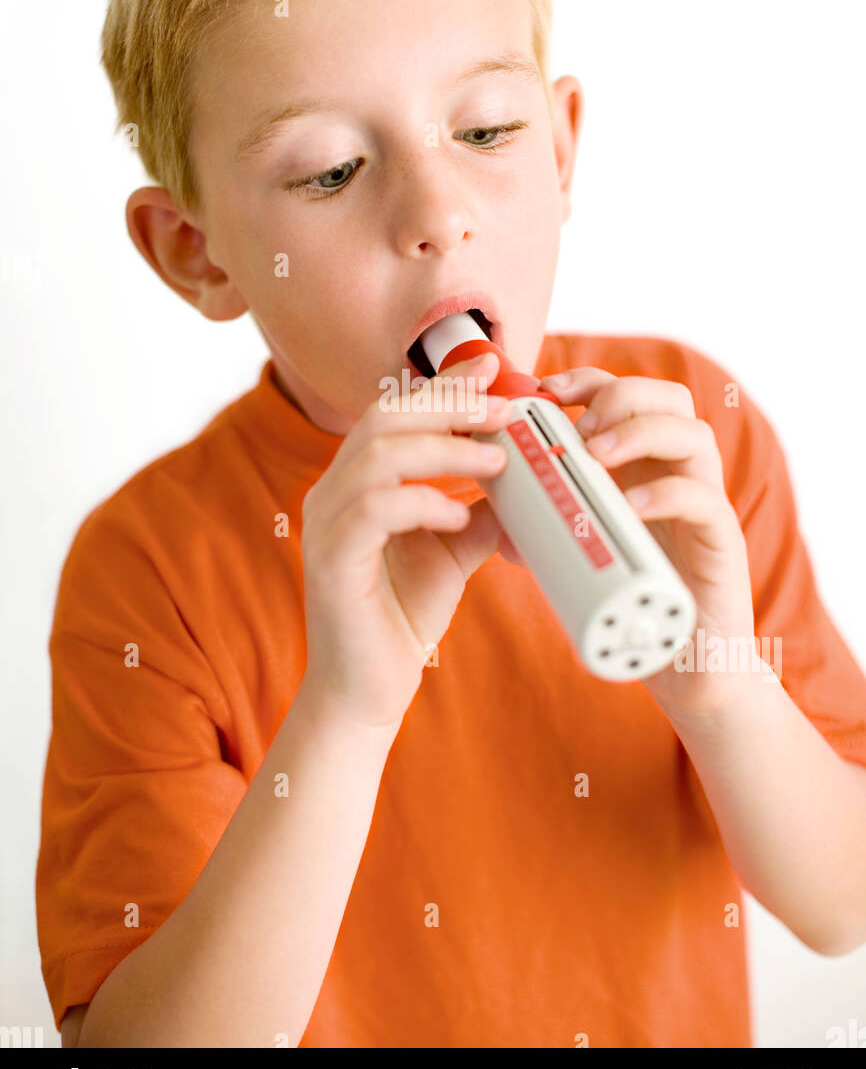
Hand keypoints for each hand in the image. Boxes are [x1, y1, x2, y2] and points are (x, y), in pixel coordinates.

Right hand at [300, 352, 512, 731]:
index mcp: (357, 480)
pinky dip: (422, 501)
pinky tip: (458, 514)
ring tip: (495, 460)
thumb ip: (480, 512)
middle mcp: (333, 491)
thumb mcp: (452, 552)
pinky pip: (374, 509)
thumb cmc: (401, 617)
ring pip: (379, 453)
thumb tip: (527, 482)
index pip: (396, 411)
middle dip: (449, 404)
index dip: (445, 390)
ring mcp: (326, 522)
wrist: (366, 689)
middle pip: (384, 416)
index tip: (497, 379)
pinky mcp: (331, 558)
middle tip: (504, 409)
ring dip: (443, 448)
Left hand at [539, 366, 756, 714]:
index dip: (589, 380)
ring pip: (695, 436)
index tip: (546, 391)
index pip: (627, 395)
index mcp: (645, 465)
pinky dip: (666, 493)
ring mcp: (705, 504)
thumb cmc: (629, 603)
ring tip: (597, 454)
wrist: (682, 666)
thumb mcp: (583, 552)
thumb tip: (493, 506)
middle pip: (670, 398)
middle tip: (578, 429)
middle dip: (619, 397)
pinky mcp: (723, 542)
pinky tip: (630, 503)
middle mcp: (680, 474)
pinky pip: (705, 501)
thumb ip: (548, 525)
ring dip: (641, 432)